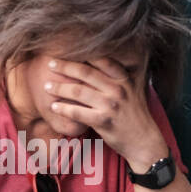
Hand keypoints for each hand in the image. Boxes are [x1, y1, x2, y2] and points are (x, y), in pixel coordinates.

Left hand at [44, 57, 168, 172]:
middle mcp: (118, 89)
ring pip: (78, 92)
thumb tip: (103, 61)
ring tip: (47, 86)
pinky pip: (78, 112)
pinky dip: (63, 109)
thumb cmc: (135, 115)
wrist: (144, 141)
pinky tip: (54, 107)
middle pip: (85, 72)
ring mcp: (111, 105)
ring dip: (59, 88)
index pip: (101, 60)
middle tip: (50, 64)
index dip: (82, 54)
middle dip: (65, 67)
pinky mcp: (104, 121)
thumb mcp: (135, 90)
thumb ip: (121, 76)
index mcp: (124, 79)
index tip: (66, 50)